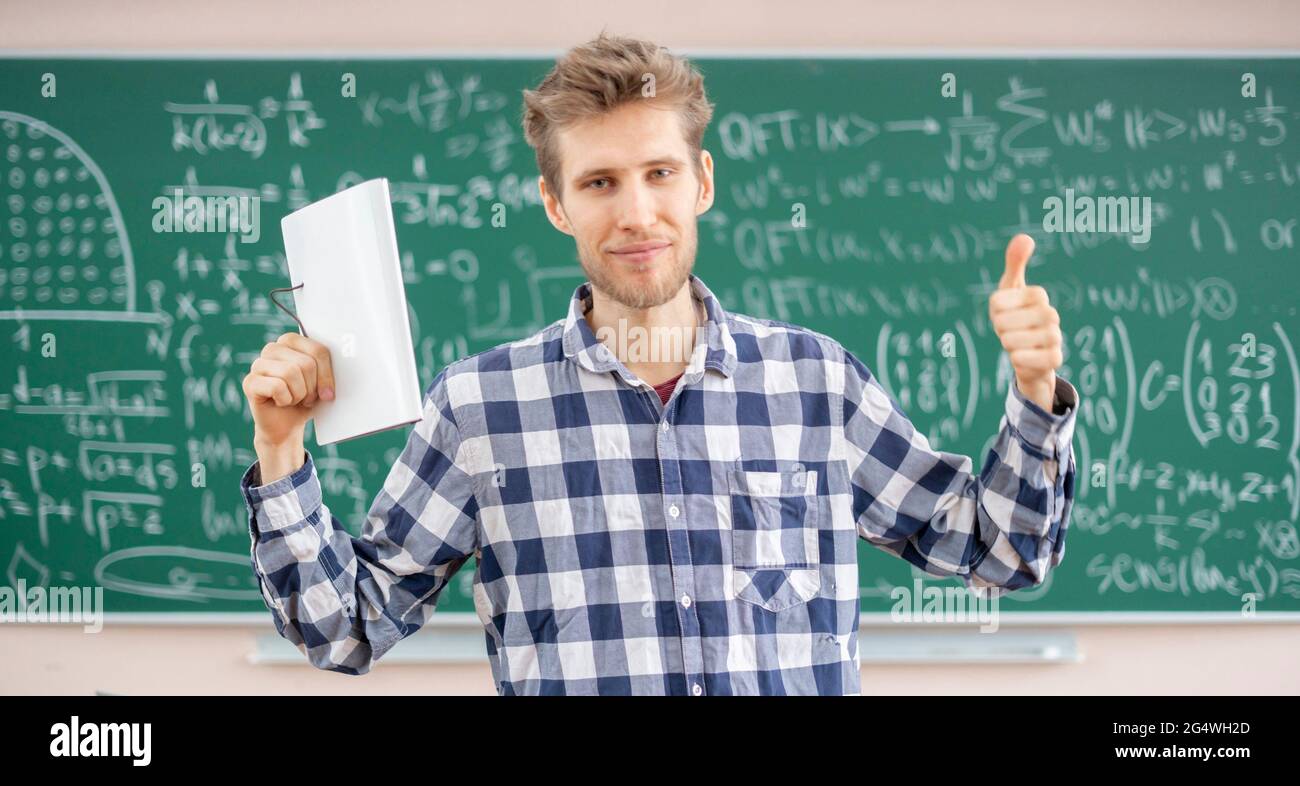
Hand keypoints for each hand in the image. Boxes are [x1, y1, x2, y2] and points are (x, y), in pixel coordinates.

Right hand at [242, 333, 335, 448]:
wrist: (287, 426)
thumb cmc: (306, 400)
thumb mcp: (322, 383)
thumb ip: (329, 367)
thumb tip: (346, 358)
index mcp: (292, 342)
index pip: (318, 350)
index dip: (327, 374)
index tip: (329, 392)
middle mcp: (272, 348)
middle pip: (306, 363)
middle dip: (312, 387)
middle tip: (308, 397)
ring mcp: (257, 364)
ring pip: (291, 373)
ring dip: (299, 394)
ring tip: (295, 399)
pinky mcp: (250, 382)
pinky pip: (277, 386)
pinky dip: (286, 400)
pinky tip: (281, 402)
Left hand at [989, 234, 1061, 412]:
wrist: (1020, 355)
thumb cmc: (1012, 318)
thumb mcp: (1008, 291)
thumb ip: (1015, 263)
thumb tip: (1025, 237)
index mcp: (1038, 297)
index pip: (1023, 294)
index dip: (1003, 304)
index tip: (996, 311)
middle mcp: (1051, 315)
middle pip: (1034, 315)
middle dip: (1007, 324)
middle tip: (1000, 330)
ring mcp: (1055, 337)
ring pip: (1038, 336)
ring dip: (1013, 341)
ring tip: (1007, 342)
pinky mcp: (1055, 359)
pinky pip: (1048, 358)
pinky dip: (1026, 357)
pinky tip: (1015, 356)